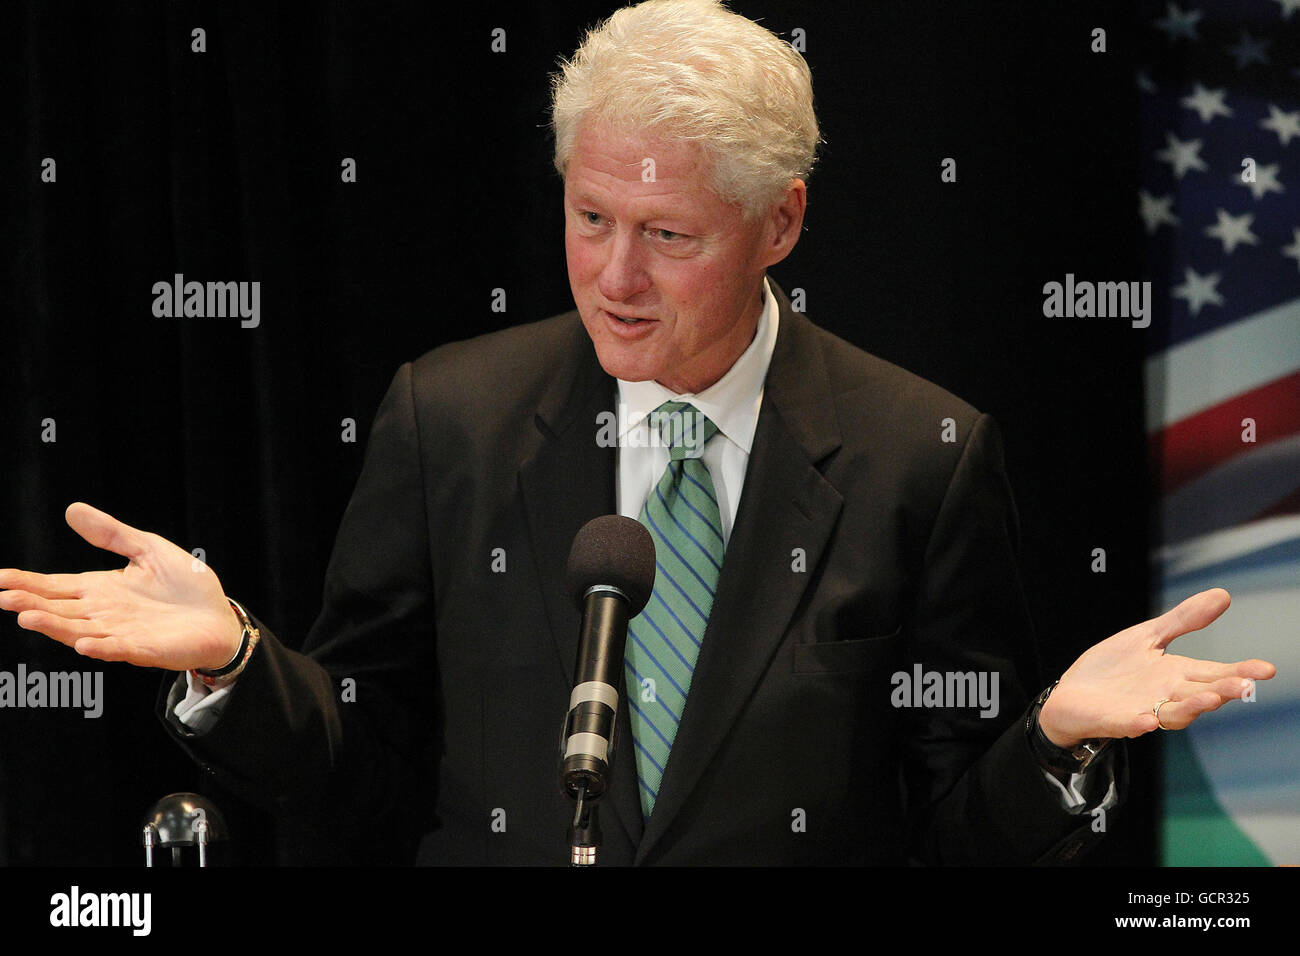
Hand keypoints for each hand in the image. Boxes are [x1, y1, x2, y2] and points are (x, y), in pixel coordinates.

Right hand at [0, 502, 243, 671]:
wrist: (220, 617)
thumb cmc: (185, 585)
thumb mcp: (148, 549)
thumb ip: (111, 534)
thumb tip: (72, 508)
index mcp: (101, 589)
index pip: (56, 586)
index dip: (28, 582)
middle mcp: (104, 614)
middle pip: (60, 609)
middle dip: (31, 604)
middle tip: (4, 598)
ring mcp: (122, 634)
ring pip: (80, 630)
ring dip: (55, 626)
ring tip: (28, 617)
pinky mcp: (146, 649)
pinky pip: (120, 649)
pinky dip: (102, 647)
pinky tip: (84, 643)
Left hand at [1038, 588, 1275, 747]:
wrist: (1071, 694)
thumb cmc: (1113, 669)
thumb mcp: (1148, 636)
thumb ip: (1183, 620)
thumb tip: (1223, 595)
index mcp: (1176, 675)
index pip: (1215, 673)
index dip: (1241, 671)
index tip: (1267, 669)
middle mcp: (1166, 696)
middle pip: (1201, 694)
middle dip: (1223, 691)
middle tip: (1246, 686)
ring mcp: (1142, 710)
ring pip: (1173, 713)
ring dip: (1192, 707)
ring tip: (1210, 698)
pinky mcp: (1114, 719)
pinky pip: (1129, 723)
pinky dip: (1139, 722)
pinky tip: (1147, 720)